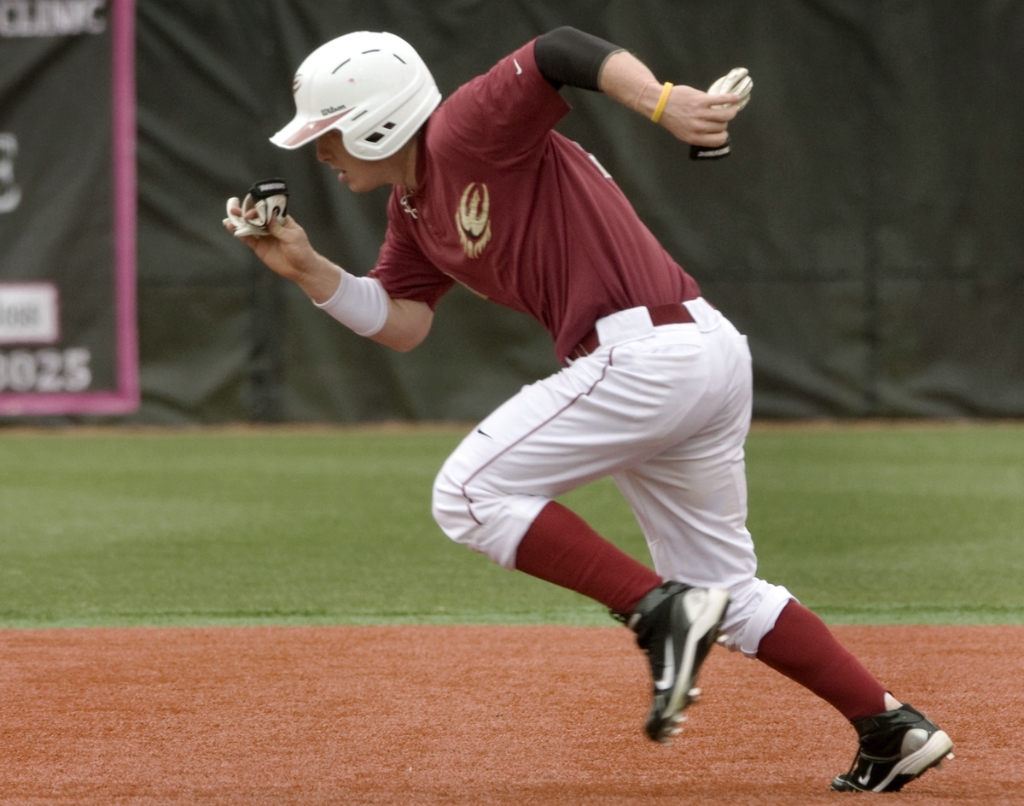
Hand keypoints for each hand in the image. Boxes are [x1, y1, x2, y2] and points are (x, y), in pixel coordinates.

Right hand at [223, 202, 341, 301]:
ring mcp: (264, 236)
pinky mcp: (259, 247)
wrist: (302, 269)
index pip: (267, 210)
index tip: (252, 211)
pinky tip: (231, 228)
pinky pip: (248, 238)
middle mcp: (271, 226)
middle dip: (245, 213)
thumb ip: (278, 228)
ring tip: (229, 217)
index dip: (258, 208)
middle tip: (234, 209)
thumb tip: (268, 216)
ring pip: (249, 226)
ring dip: (239, 222)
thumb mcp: (293, 237)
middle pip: (255, 217)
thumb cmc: (302, 251)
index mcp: (281, 220)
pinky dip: (240, 234)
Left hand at [648, 83, 739, 147]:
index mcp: (694, 137)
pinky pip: (722, 100)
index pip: (717, 141)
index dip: (722, 136)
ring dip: (731, 112)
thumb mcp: (683, 133)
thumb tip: (713, 134)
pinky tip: (735, 98)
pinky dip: (731, 99)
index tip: (722, 131)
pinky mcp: (702, 100)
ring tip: (732, 109)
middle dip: (724, 123)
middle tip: (722, 118)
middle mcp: (698, 127)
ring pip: (725, 115)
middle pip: (722, 127)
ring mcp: (701, 113)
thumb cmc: (672, 118)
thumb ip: (697, 135)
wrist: (661, 103)